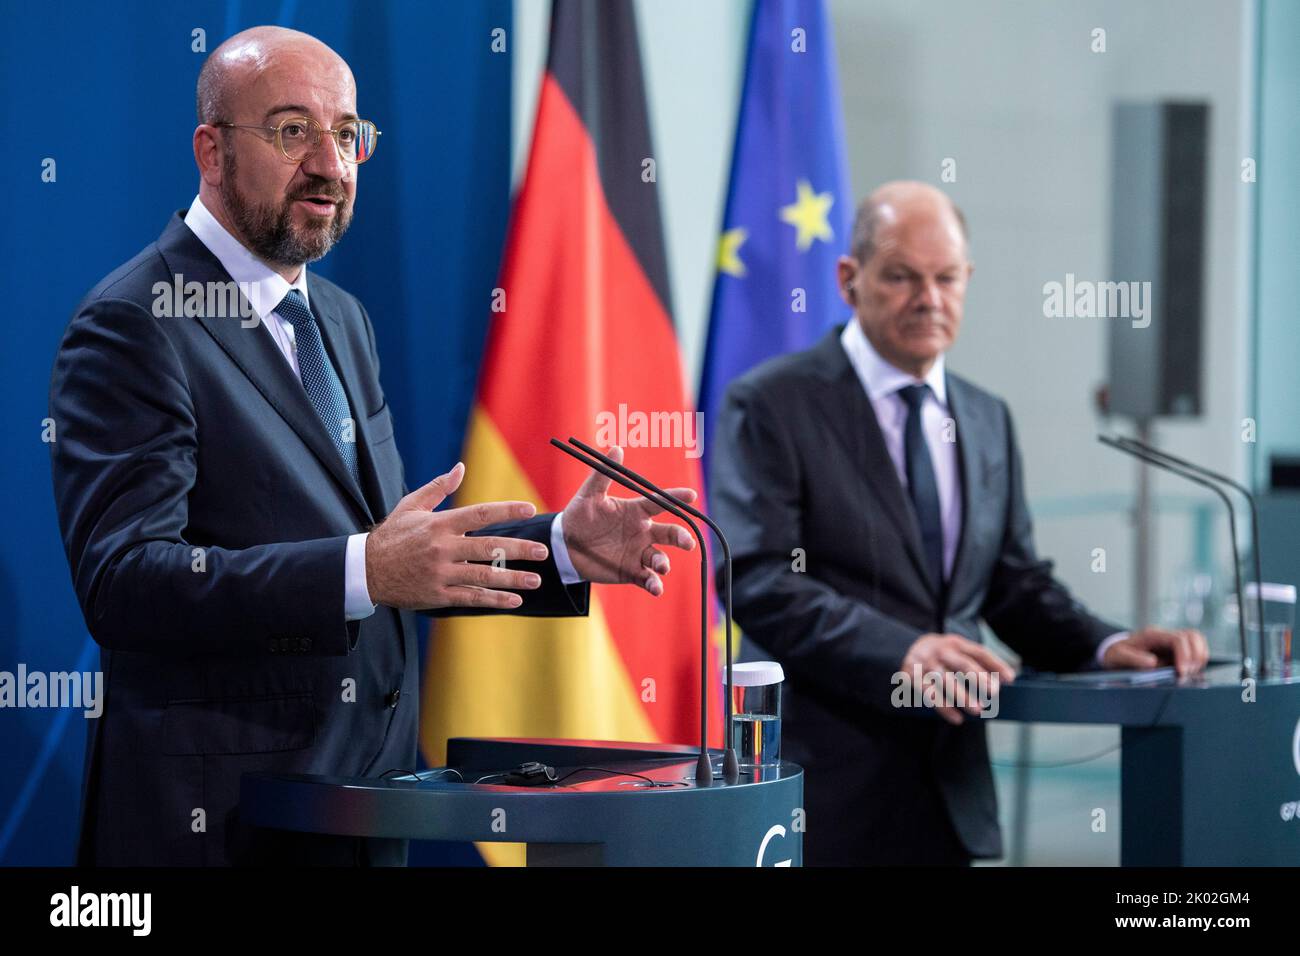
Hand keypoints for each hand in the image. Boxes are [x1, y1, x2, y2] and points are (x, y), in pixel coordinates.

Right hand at [365, 462, 549, 609]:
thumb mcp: (411, 506)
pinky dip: (493, 600)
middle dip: (518, 550)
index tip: (529, 509)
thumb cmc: (392, 535)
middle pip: (487, 548)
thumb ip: (438, 487)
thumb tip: (460, 468)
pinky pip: (470, 598)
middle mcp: (442, 549)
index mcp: (439, 524)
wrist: (365, 570)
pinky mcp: (437, 595)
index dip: (506, 510)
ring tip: (535, 580)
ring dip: (512, 579)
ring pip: (482, 576)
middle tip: (542, 552)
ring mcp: (440, 574)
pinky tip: (514, 601)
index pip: (479, 514)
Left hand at [560, 445, 696, 595]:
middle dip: (681, 537)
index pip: (660, 503)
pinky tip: (656, 587)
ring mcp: (638, 553)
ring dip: (664, 563)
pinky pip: (647, 579)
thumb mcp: (589, 495)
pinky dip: (654, 584)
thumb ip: (602, 474)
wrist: (565, 546)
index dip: (676, 497)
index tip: (691, 495)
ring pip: (659, 558)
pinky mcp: (631, 572)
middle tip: (687, 543)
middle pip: (669, 533)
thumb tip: (616, 448)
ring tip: (661, 567)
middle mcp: (642, 532)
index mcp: (636, 511)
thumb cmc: (579, 516)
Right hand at [900, 633, 1017, 724]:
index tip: (1010, 679)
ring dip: (962, 696)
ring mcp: (927, 664)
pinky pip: (930, 694)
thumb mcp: (956, 650)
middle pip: (963, 664)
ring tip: (978, 710)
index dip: (995, 664)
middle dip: (979, 678)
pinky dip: (944, 708)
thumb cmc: (940, 655)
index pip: (978, 652)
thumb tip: (1007, 678)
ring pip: (947, 681)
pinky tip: (957, 718)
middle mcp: (941, 651)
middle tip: (993, 693)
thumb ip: (978, 661)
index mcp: (955, 643)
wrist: (902, 648)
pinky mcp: (914, 678)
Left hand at [1101, 626, 1208, 677]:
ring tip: (1191, 673)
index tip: (1181, 672)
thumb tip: (1153, 663)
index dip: (1184, 655)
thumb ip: (1133, 659)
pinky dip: (1198, 659)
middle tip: (1187, 674)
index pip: (1178, 639)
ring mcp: (1171, 642)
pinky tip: (1191, 672)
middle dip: (1195, 656)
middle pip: (1193, 636)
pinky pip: (1194, 649)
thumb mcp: (1118, 656)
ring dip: (1199, 657)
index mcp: (1152, 635)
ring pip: (1197, 640)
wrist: (1114, 651)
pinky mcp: (1176, 650)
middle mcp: (1165, 636)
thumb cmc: (1116, 654)